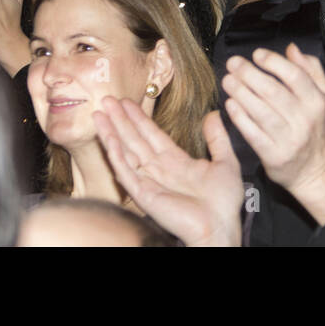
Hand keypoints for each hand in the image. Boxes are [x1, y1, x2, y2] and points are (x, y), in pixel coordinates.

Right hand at [94, 101, 242, 246]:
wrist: (220, 226)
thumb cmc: (224, 202)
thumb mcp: (225, 161)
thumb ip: (217, 138)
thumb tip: (213, 114)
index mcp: (176, 162)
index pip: (152, 135)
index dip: (139, 118)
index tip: (127, 102)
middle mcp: (159, 170)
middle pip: (135, 140)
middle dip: (120, 120)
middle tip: (106, 99)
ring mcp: (149, 181)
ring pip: (125, 152)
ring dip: (112, 133)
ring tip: (99, 113)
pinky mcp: (143, 194)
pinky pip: (126, 172)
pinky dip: (116, 155)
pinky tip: (108, 138)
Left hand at [221, 45, 324, 198]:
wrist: (317, 169)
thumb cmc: (316, 128)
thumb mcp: (324, 97)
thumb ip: (311, 70)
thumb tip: (291, 49)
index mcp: (317, 101)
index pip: (295, 76)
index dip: (273, 62)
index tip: (256, 54)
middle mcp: (304, 119)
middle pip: (273, 91)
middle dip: (250, 74)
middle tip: (233, 63)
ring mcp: (289, 139)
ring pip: (261, 111)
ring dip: (241, 93)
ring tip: (227, 80)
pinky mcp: (274, 155)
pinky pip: (253, 133)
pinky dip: (240, 118)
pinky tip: (230, 104)